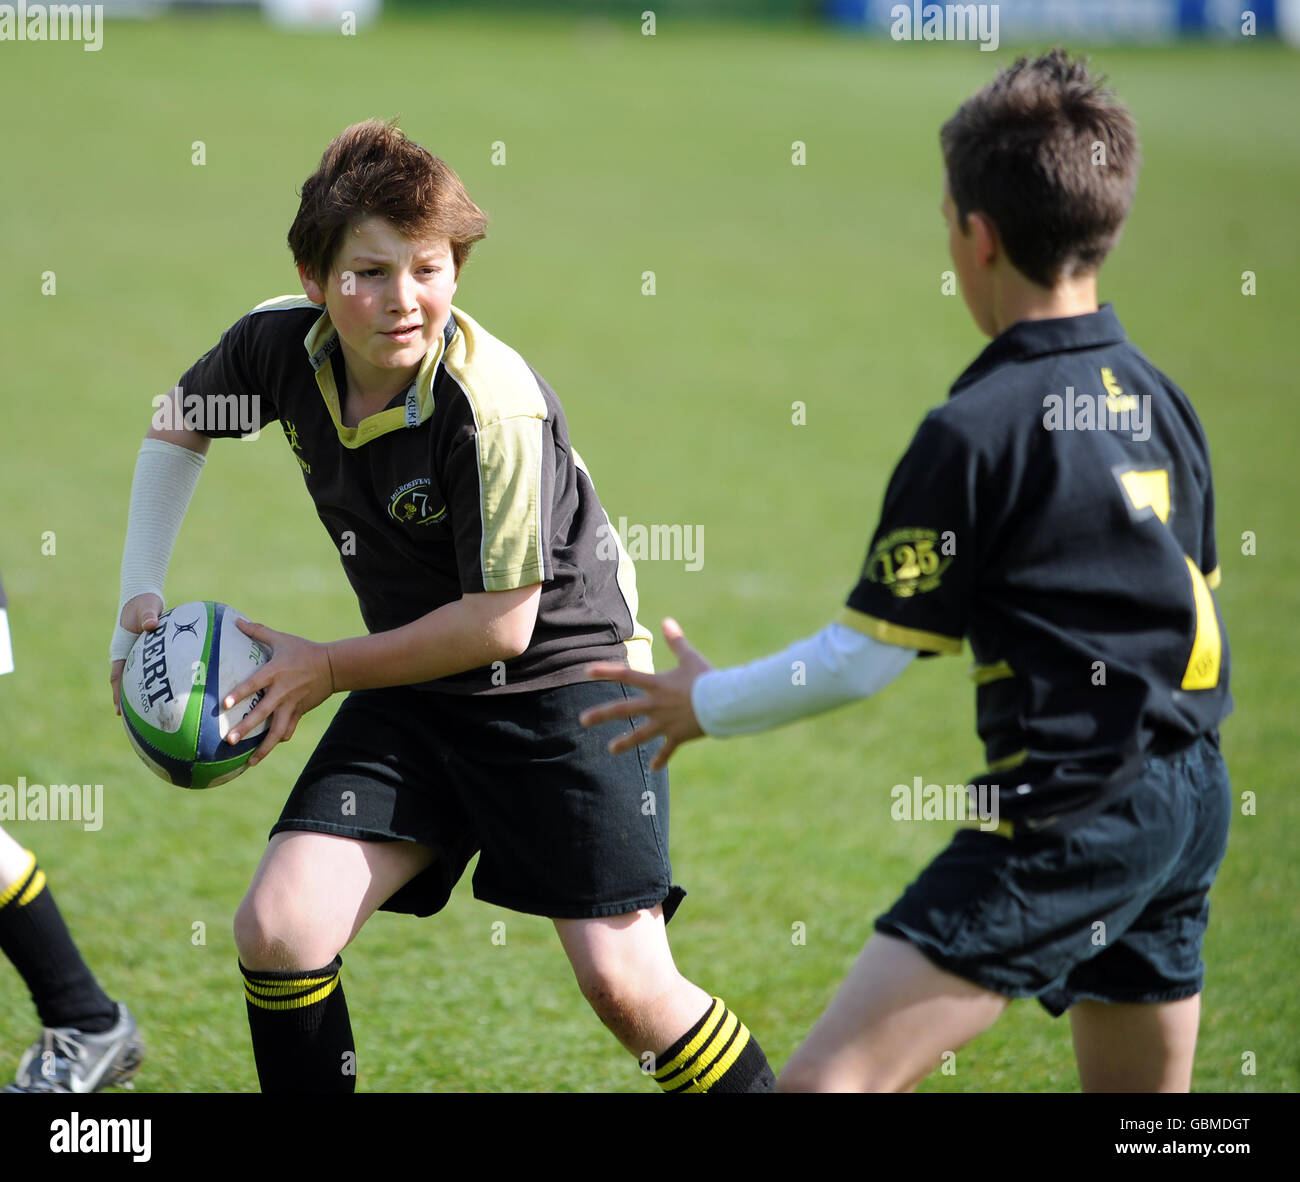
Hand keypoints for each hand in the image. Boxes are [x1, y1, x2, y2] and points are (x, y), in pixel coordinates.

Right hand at [110, 593, 163, 715]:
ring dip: (136, 693)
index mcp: (122, 647)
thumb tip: (152, 625)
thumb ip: (149, 616)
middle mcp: (126, 653)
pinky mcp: (145, 651)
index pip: (118, 675)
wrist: (142, 595)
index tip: (119, 708)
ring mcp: (134, 653)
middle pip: (123, 681)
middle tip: (128, 719)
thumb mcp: (146, 607)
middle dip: (124, 699)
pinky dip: (150, 680)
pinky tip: (163, 690)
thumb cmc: (144, 602)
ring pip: (133, 677)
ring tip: (142, 712)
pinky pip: (146, 669)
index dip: (118, 692)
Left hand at [221, 618, 333, 767]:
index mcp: (275, 673)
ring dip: (264, 747)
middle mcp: (282, 692)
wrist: (332, 666)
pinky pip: (288, 729)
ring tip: (250, 762)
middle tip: (230, 740)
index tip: (226, 704)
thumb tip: (236, 620)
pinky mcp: (299, 712)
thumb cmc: (304, 650)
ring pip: (277, 731)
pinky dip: (278, 740)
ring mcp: (292, 705)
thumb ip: (258, 631)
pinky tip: (266, 750)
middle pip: (262, 714)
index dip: (240, 694)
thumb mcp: (282, 638)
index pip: (254, 685)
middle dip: (246, 729)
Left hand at [580, 618, 711, 770]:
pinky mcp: (678, 736)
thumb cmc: (707, 677)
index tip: (587, 671)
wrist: (722, 702)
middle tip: (582, 720)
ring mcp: (665, 723)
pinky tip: (653, 770)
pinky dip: (661, 759)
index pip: (626, 675)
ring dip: (625, 742)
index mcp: (657, 684)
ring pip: (640, 735)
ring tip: (611, 749)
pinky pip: (667, 750)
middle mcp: (656, 705)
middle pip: (623, 710)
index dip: (606, 671)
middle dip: (601, 714)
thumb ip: (676, 641)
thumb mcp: (690, 657)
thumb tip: (667, 621)